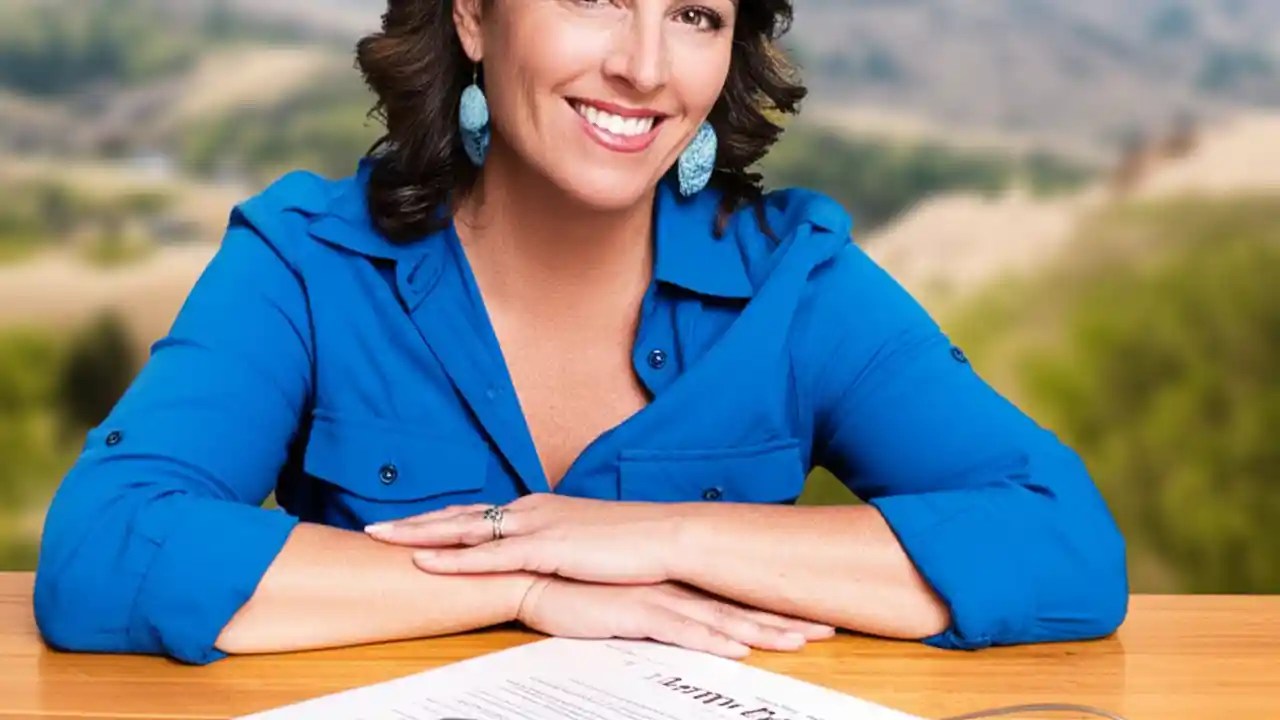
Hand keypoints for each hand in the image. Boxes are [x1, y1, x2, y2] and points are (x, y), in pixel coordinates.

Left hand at [366, 494, 680, 583]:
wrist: (666, 537)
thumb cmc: (632, 544)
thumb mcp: (585, 544)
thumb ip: (556, 549)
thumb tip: (542, 562)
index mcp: (539, 508)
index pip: (478, 512)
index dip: (439, 518)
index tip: (406, 524)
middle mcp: (530, 510)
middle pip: (459, 514)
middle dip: (413, 521)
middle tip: (373, 528)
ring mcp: (536, 526)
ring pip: (464, 529)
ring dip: (420, 533)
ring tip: (382, 538)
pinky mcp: (545, 549)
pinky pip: (489, 555)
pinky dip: (452, 557)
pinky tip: (424, 560)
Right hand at [516, 577, 834, 658]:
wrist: (533, 577)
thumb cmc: (574, 590)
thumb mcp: (623, 604)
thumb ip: (651, 610)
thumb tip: (678, 622)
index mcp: (675, 584)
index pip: (733, 599)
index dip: (773, 609)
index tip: (809, 617)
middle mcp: (675, 588)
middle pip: (740, 607)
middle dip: (784, 619)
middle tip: (827, 628)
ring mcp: (658, 598)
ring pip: (722, 619)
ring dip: (763, 631)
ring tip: (801, 641)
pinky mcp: (636, 611)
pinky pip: (683, 630)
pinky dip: (715, 640)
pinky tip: (740, 650)